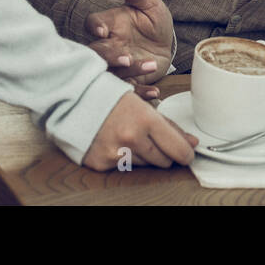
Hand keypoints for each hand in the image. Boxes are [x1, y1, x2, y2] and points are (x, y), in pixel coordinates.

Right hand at [81, 91, 196, 169]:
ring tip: (130, 135)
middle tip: (154, 140)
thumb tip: (192, 142)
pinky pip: (125, 167)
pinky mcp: (102, 164)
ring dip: (143, 154)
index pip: (178, 149)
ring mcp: (116, 153)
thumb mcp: (143, 104)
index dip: (186, 153)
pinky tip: (116, 142)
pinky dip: (125, 158)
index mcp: (145, 120)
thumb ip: (169, 125)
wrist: (73, 101)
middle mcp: (131, 138)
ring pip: (145, 164)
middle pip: (164, 160)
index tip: (188, 153)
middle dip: (164, 152)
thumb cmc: (110, 98)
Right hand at [85, 0, 173, 85]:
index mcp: (110, 23)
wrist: (163, 41)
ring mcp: (116, 64)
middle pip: (97, 52)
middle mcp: (108, 44)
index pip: (94, 23)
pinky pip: (129, 88)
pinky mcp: (128, 79)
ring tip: (150, 65)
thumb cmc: (152, 20)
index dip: (95, 27)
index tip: (102, 31)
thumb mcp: (151, 4)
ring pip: (112, 72)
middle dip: (109, 56)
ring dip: (129, 72)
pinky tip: (154, 91)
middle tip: (126, 57)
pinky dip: (140, 92)